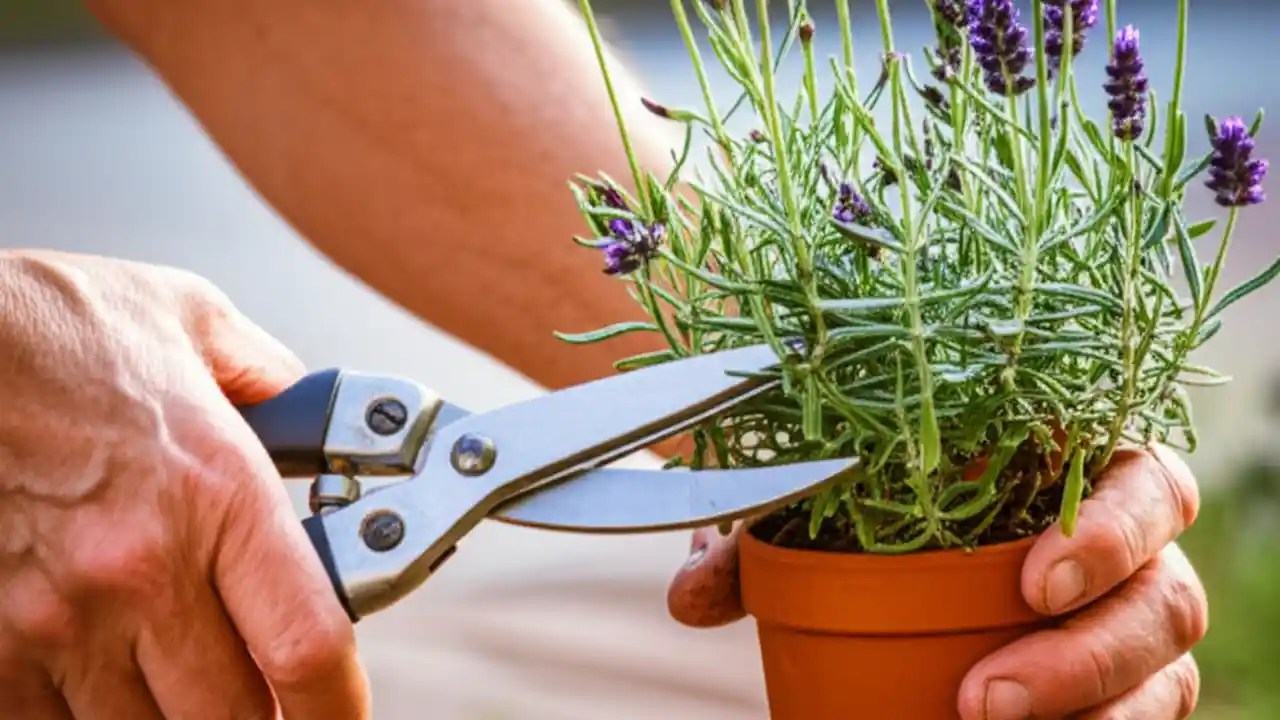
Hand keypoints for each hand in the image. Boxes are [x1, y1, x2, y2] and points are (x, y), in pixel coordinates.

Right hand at [0, 251, 369, 718]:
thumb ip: (274, 383)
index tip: (340, 711)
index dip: (337, 706)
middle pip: (234, 716)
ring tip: (169, 668)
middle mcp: (139, 570)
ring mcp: (53, 619)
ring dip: (170, 715)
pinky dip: (85, 713)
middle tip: (256, 684)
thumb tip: (320, 419)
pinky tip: (95, 673)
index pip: (307, 648)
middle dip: (256, 710)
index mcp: (215, 494)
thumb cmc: (47, 329)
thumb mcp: (190, 321)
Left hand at [667, 444, 1206, 719]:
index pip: (1146, 481)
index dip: (1110, 526)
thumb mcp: (822, 519)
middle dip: (1086, 652)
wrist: (909, 571)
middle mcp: (1128, 553)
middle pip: (1165, 596)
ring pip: (1162, 672)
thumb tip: (689, 598)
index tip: (1031, 578)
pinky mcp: (1122, 691)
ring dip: (1088, 708)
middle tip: (986, 696)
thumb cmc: (882, 518)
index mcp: (1079, 473)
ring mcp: (1130, 628)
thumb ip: (758, 549)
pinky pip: (1139, 719)